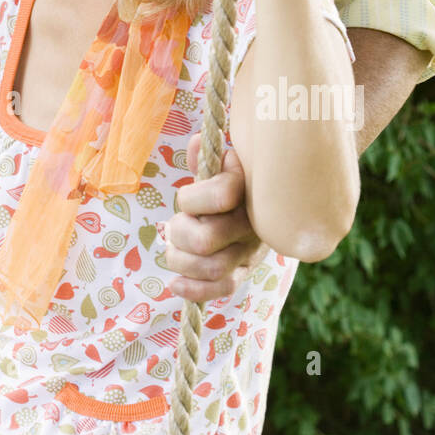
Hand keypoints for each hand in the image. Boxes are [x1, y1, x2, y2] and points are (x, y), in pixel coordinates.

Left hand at [165, 132, 267, 301]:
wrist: (260, 200)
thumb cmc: (230, 175)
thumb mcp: (221, 161)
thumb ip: (206, 156)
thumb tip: (195, 144)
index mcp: (247, 189)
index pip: (221, 195)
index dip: (192, 198)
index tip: (188, 196)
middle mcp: (251, 223)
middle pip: (204, 240)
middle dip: (177, 233)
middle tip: (174, 225)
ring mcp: (249, 251)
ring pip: (210, 268)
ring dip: (179, 260)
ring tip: (174, 249)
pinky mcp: (244, 271)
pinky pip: (222, 289)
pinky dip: (193, 290)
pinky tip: (175, 283)